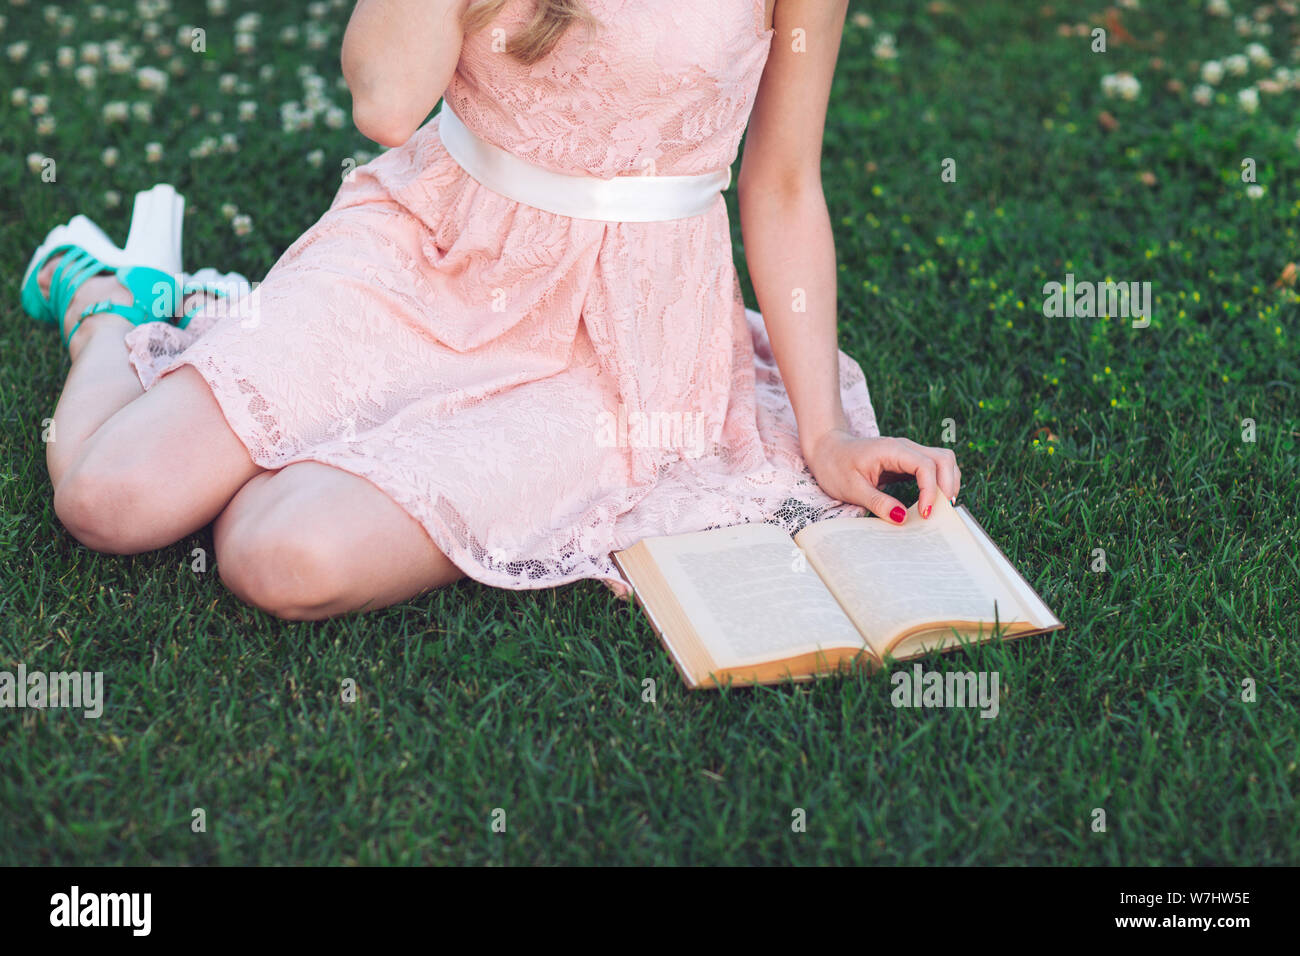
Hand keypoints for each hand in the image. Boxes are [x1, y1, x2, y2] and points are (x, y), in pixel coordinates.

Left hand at [803, 429, 960, 523]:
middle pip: (943, 459)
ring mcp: (908, 452)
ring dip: (948, 483)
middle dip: (948, 485)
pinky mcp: (907, 461)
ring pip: (943, 461)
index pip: (925, 466)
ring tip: (941, 508)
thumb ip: (878, 503)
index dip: (931, 490)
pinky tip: (932, 502)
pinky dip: (939, 483)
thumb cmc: (834, 466)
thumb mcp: (851, 489)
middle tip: (942, 512)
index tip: (925, 513)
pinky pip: (933, 469)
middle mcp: (905, 447)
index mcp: (891, 450)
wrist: (826, 449)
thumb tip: (902, 518)